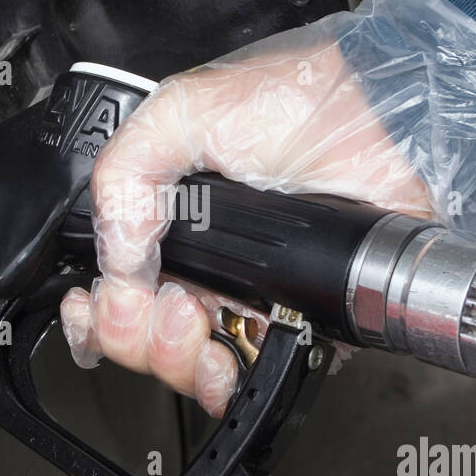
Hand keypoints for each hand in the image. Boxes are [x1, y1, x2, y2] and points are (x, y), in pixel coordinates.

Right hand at [60, 22, 431, 415]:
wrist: (380, 121)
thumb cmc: (296, 102)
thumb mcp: (184, 111)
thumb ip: (125, 174)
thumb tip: (110, 260)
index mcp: (168, 224)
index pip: (111, 291)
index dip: (96, 314)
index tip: (96, 308)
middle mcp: (204, 268)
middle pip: (142, 343)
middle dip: (137, 336)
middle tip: (169, 301)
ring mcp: (250, 300)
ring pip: (191, 368)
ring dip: (179, 356)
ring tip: (198, 314)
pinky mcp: (299, 322)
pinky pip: (258, 373)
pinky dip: (242, 374)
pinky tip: (244, 338)